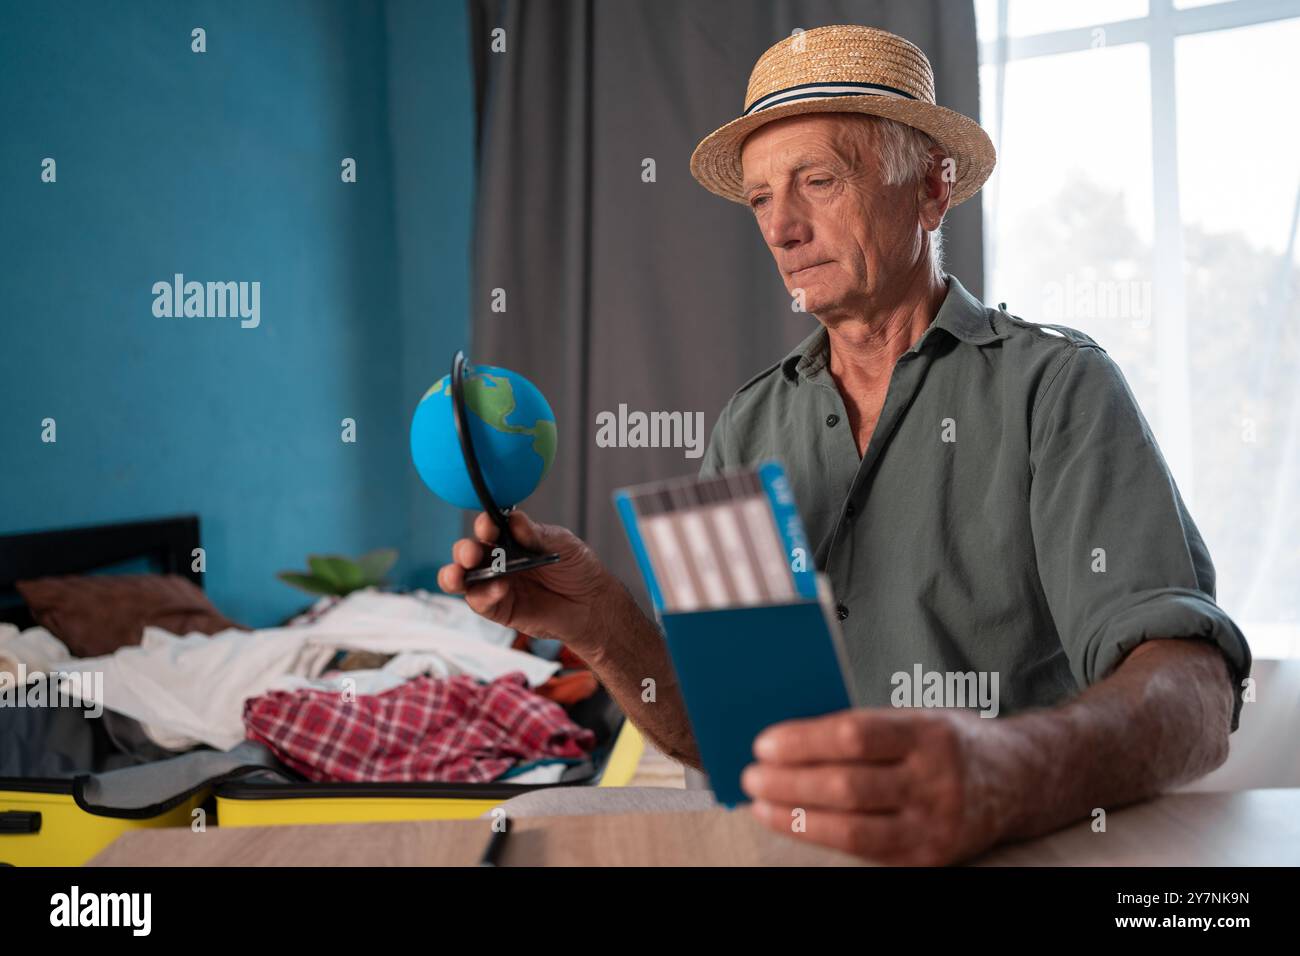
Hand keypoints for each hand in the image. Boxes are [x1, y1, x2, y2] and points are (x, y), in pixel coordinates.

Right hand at [436, 510, 616, 655]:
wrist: (593, 603)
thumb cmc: (578, 569)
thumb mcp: (561, 543)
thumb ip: (536, 534)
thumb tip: (514, 519)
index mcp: (510, 539)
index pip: (488, 529)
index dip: (484, 526)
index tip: (487, 525)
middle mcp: (498, 561)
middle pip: (468, 553)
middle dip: (464, 550)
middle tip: (471, 552)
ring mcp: (496, 585)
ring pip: (464, 580)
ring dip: (456, 575)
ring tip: (461, 574)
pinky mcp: (501, 609)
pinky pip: (481, 602)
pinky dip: (484, 595)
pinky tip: (498, 589)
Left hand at [740, 707, 1020, 864]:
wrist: (1017, 782)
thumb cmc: (948, 741)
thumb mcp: (916, 717)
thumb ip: (864, 726)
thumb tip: (789, 736)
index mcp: (929, 733)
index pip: (855, 735)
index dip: (803, 740)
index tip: (765, 743)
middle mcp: (936, 781)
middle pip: (847, 785)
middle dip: (789, 782)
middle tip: (752, 775)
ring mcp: (934, 825)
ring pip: (852, 828)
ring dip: (796, 816)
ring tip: (761, 802)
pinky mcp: (928, 859)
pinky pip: (864, 853)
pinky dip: (820, 837)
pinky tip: (793, 823)